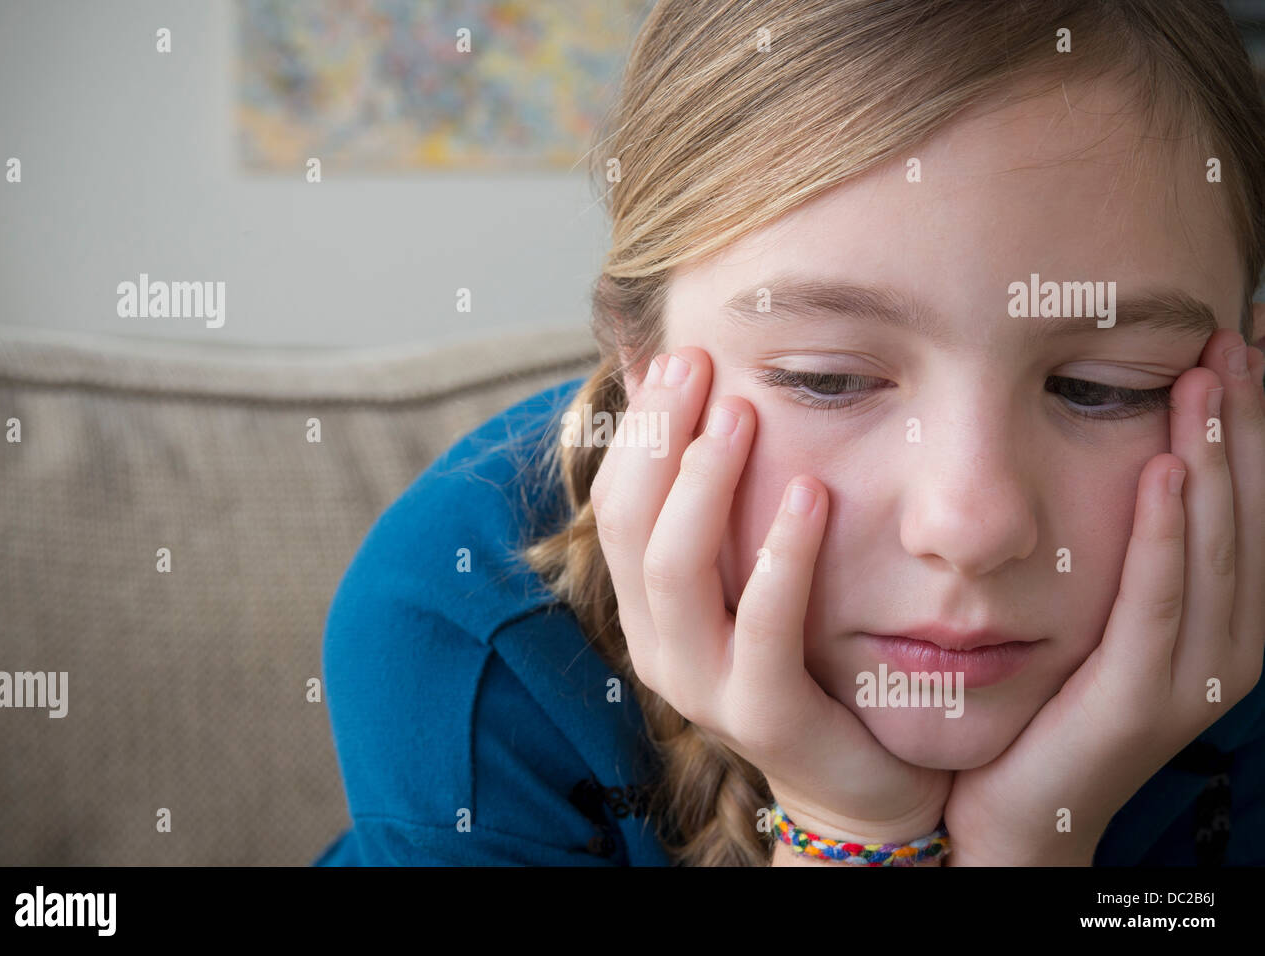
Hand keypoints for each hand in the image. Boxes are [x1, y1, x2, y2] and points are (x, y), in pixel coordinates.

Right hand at [589, 346, 952, 845]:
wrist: (859, 777)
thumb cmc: (811, 656)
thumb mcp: (757, 575)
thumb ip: (730, 510)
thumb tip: (713, 397)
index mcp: (648, 607)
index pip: (615, 503)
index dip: (637, 428)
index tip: (675, 355)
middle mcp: (658, 645)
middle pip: (628, 525)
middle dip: (657, 436)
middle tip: (697, 362)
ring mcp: (703, 686)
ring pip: (674, 572)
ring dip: (704, 485)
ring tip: (743, 413)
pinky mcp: (763, 716)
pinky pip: (762, 629)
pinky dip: (782, 556)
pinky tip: (810, 493)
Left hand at [943, 331, 1264, 864]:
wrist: (1017, 811)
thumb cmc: (1052, 704)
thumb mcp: (1103, 617)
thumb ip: (1132, 552)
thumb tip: (1138, 458)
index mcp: (1225, 625)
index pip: (1252, 511)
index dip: (1255, 432)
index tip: (1240, 349)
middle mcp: (1228, 649)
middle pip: (1250, 517)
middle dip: (1246, 427)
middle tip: (1234, 340)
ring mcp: (1191, 679)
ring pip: (1216, 548)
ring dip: (1216, 460)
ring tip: (1208, 382)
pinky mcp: (1138, 699)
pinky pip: (1157, 601)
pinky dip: (1166, 535)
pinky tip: (1164, 472)